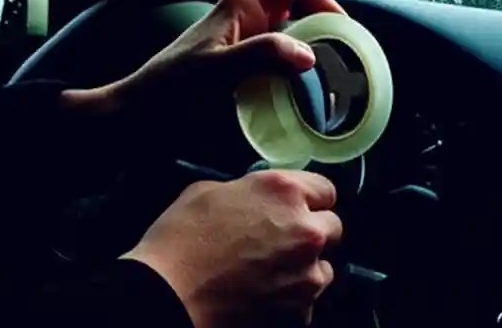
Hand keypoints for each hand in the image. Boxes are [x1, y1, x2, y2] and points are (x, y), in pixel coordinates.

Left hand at [63, 0, 343, 150]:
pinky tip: (302, 106)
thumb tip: (309, 53)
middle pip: (303, 14)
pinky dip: (296, 82)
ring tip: (331, 94)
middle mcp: (245, 20)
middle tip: (345, 75)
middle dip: (327, 39)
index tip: (346, 40)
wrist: (133, 120)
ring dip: (314, 64)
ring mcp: (243, 46)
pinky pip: (279, 69)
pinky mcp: (240, 72)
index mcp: (241, 6)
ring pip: (293, 43)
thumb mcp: (215, 72)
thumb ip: (260, 56)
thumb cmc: (166, 93)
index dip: (327, 5)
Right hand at [125, 170, 340, 327]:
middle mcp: (306, 231)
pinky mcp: (300, 312)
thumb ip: (245, 191)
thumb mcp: (207, 192)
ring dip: (303, 268)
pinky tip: (260, 296)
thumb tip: (255, 201)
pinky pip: (306, 302)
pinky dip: (289, 299)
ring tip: (267, 273)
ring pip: (323, 269)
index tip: (293, 207)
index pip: (325, 189)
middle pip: (333, 228)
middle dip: (310, 232)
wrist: (168, 296)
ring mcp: (307, 275)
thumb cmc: (179, 240)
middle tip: (279, 241)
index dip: (307, 199)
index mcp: (284, 192)